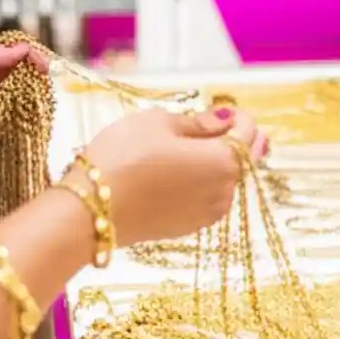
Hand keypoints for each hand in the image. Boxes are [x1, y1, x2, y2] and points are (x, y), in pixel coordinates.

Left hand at [0, 35, 45, 157]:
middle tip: (44, 69)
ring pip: (13, 98)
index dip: (22, 56)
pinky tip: (30, 98)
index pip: (3, 58)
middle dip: (30, 72)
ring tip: (41, 82)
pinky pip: (5, 118)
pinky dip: (20, 109)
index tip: (36, 56)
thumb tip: (21, 51)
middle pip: (13, 78)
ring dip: (29, 90)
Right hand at [79, 107, 261, 244]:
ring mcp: (207, 214)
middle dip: (234, 141)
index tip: (227, 109)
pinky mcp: (187, 228)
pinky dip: (202, 183)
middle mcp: (224, 192)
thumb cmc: (124, 158)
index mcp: (223, 161)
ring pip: (224, 182)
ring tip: (194, 149)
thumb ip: (198, 122)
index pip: (247, 134)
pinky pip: (206, 200)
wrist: (92, 211)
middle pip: (240, 160)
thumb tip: (223, 119)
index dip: (240, 118)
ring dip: (217, 164)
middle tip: (217, 125)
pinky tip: (182, 174)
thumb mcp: (159, 124)